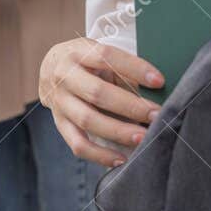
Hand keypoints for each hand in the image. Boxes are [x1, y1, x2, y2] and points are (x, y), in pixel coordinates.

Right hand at [38, 38, 162, 167]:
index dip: (134, 68)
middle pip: (97, 93)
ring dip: (118, 132)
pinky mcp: (60, 123)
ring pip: (88, 120)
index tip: (159, 81)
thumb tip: (156, 89)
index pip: (107, 57)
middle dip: (131, 106)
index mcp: (79, 52)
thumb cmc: (87, 62)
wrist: (50, 67)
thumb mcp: (100, 55)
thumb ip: (123, 69)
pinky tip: (121, 159)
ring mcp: (60, 102)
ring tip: (143, 138)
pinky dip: (100, 155)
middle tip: (156, 115)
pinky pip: (78, 144)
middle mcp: (65, 76)